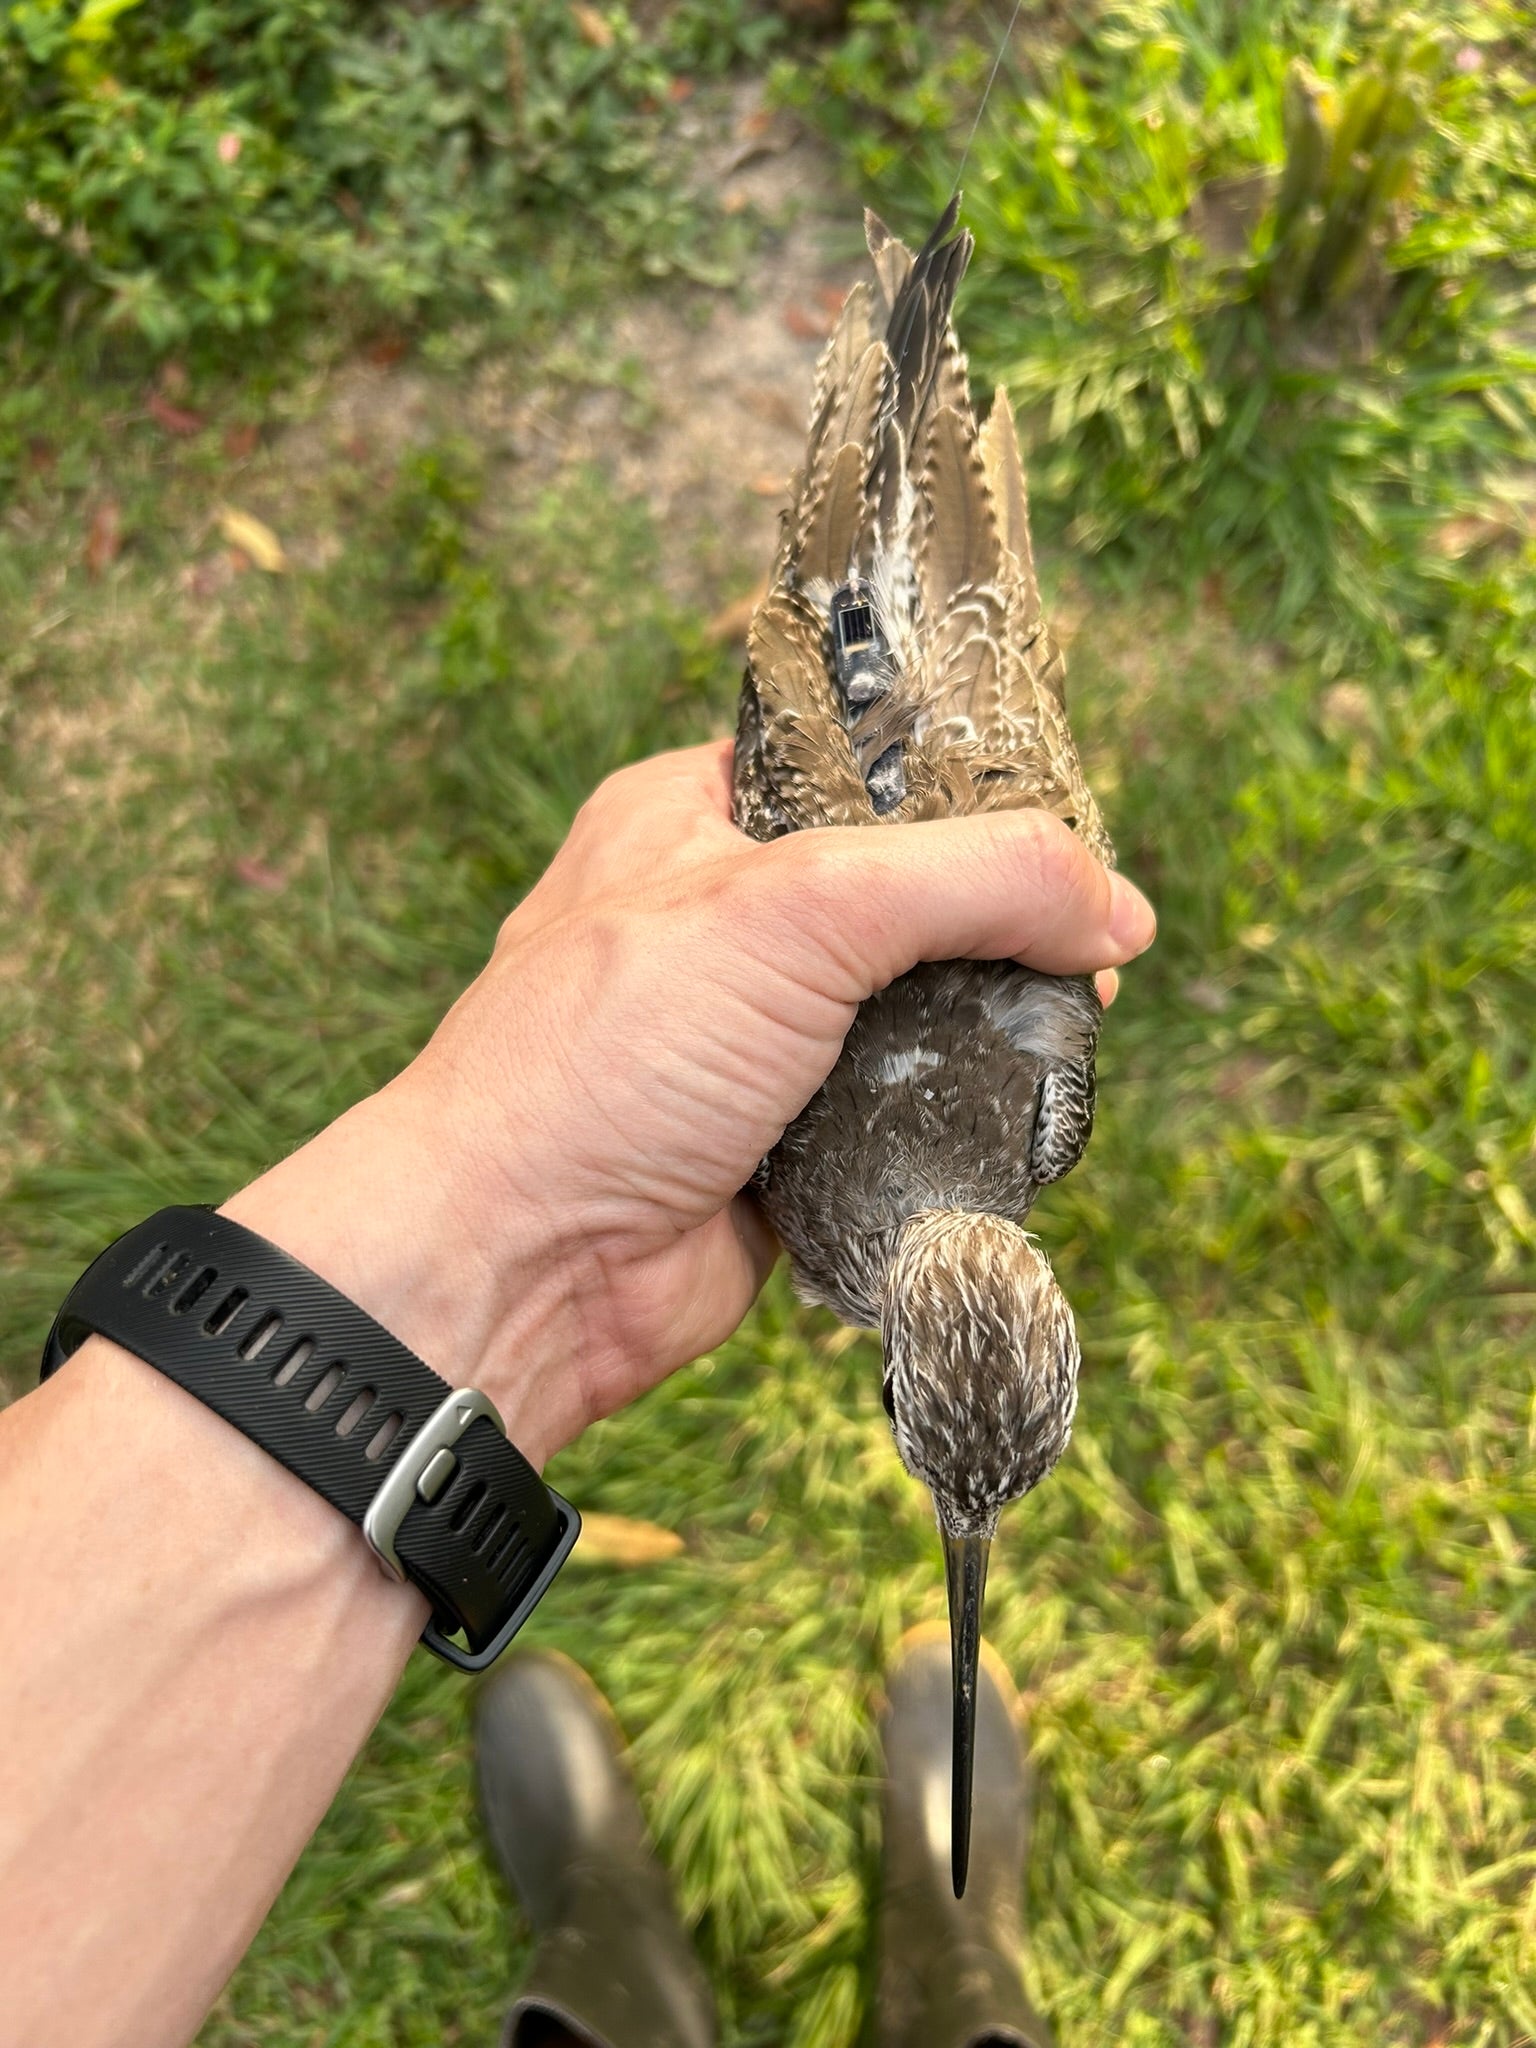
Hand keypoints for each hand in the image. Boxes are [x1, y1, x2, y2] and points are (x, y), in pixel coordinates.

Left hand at [224, 740, 1154, 1463]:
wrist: (523, 1268)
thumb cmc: (602, 1061)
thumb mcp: (794, 910)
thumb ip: (970, 879)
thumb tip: (1116, 908)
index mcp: (693, 815)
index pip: (860, 763)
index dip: (968, 787)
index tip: (1067, 822)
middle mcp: (724, 920)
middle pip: (909, 893)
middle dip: (999, 924)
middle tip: (1086, 950)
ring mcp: (755, 1038)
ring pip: (916, 1010)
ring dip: (986, 1030)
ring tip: (1064, 1034)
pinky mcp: (786, 1143)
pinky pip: (904, 1115)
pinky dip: (954, 1121)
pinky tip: (1004, 1119)